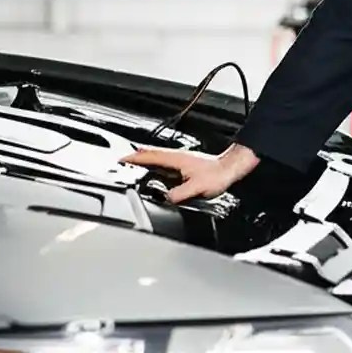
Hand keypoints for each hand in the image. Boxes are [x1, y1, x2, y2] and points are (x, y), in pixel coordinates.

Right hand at [120, 143, 259, 203]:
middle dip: (135, 156)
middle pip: (150, 154)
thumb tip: (166, 198)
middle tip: (122, 159)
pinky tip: (154, 169)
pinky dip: (154, 163)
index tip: (122, 160)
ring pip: (157, 157)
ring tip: (133, 161)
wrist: (229, 169)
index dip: (135, 158)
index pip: (150, 157)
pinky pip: (163, 162)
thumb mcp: (197, 188)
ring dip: (144, 158)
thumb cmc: (216, 176)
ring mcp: (179, 160)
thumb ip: (179, 194)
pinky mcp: (183, 164)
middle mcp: (176, 157)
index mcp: (175, 159)